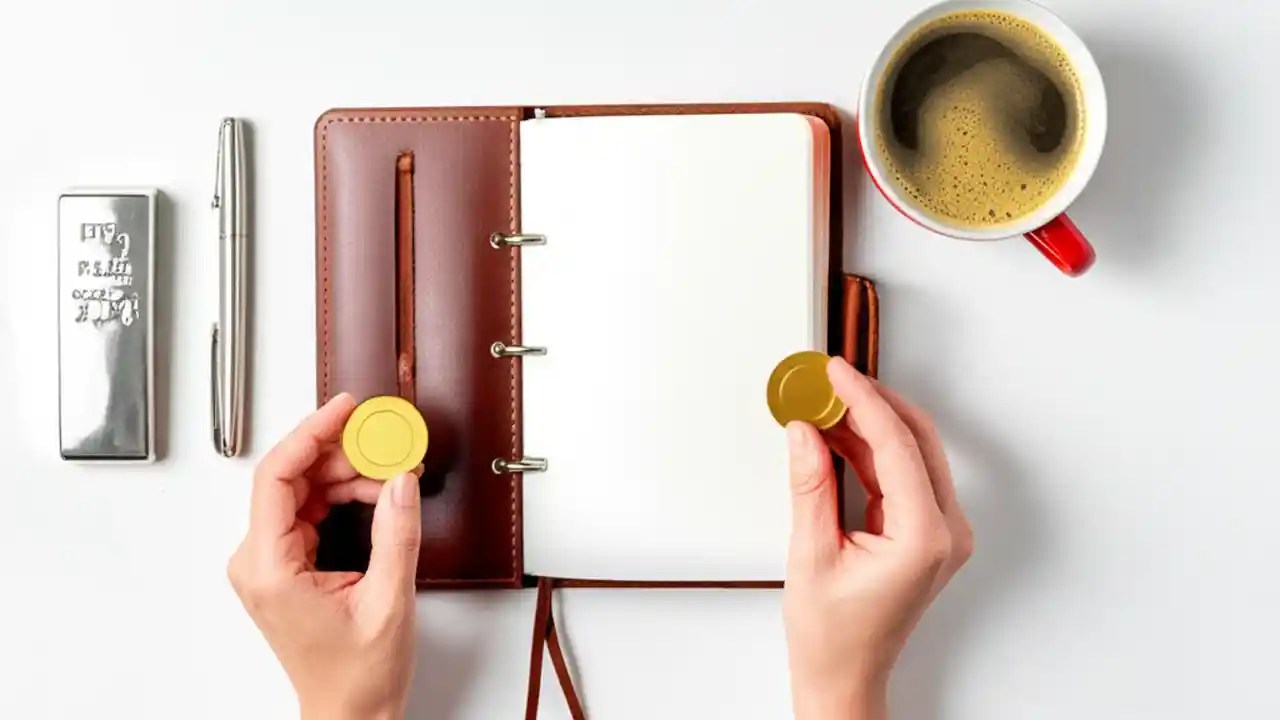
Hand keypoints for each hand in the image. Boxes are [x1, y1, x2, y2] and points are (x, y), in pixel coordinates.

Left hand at [227, 393, 422, 719]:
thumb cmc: (358, 675)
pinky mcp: (284, 565)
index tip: (344, 408)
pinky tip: (376, 492)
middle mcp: (257, 562)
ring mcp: (268, 563)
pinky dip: (342, 494)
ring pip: (302, 491)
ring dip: (346, 473)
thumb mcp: (389, 601)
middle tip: (385, 440)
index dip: (310, 433)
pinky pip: (308, 511)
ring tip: (391, 471)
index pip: (277, 478)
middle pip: (290, 478)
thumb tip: (401, 480)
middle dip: (340, 452)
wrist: (350, 712)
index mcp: (269, 570)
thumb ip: (396, 534)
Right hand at [782, 358, 972, 719]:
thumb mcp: (811, 554)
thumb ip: (810, 485)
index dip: (864, 400)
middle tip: (829, 379)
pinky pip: (904, 474)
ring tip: (825, 402)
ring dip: (870, 424)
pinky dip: (872, 450)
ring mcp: (942, 533)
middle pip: (916, 440)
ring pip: (912, 452)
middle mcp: (945, 532)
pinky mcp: (928, 533)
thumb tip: (805, 430)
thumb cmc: (833, 637)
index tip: (835, 372)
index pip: (897, 445)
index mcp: (925, 537)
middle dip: (871, 403)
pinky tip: (838, 436)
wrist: (845, 677)